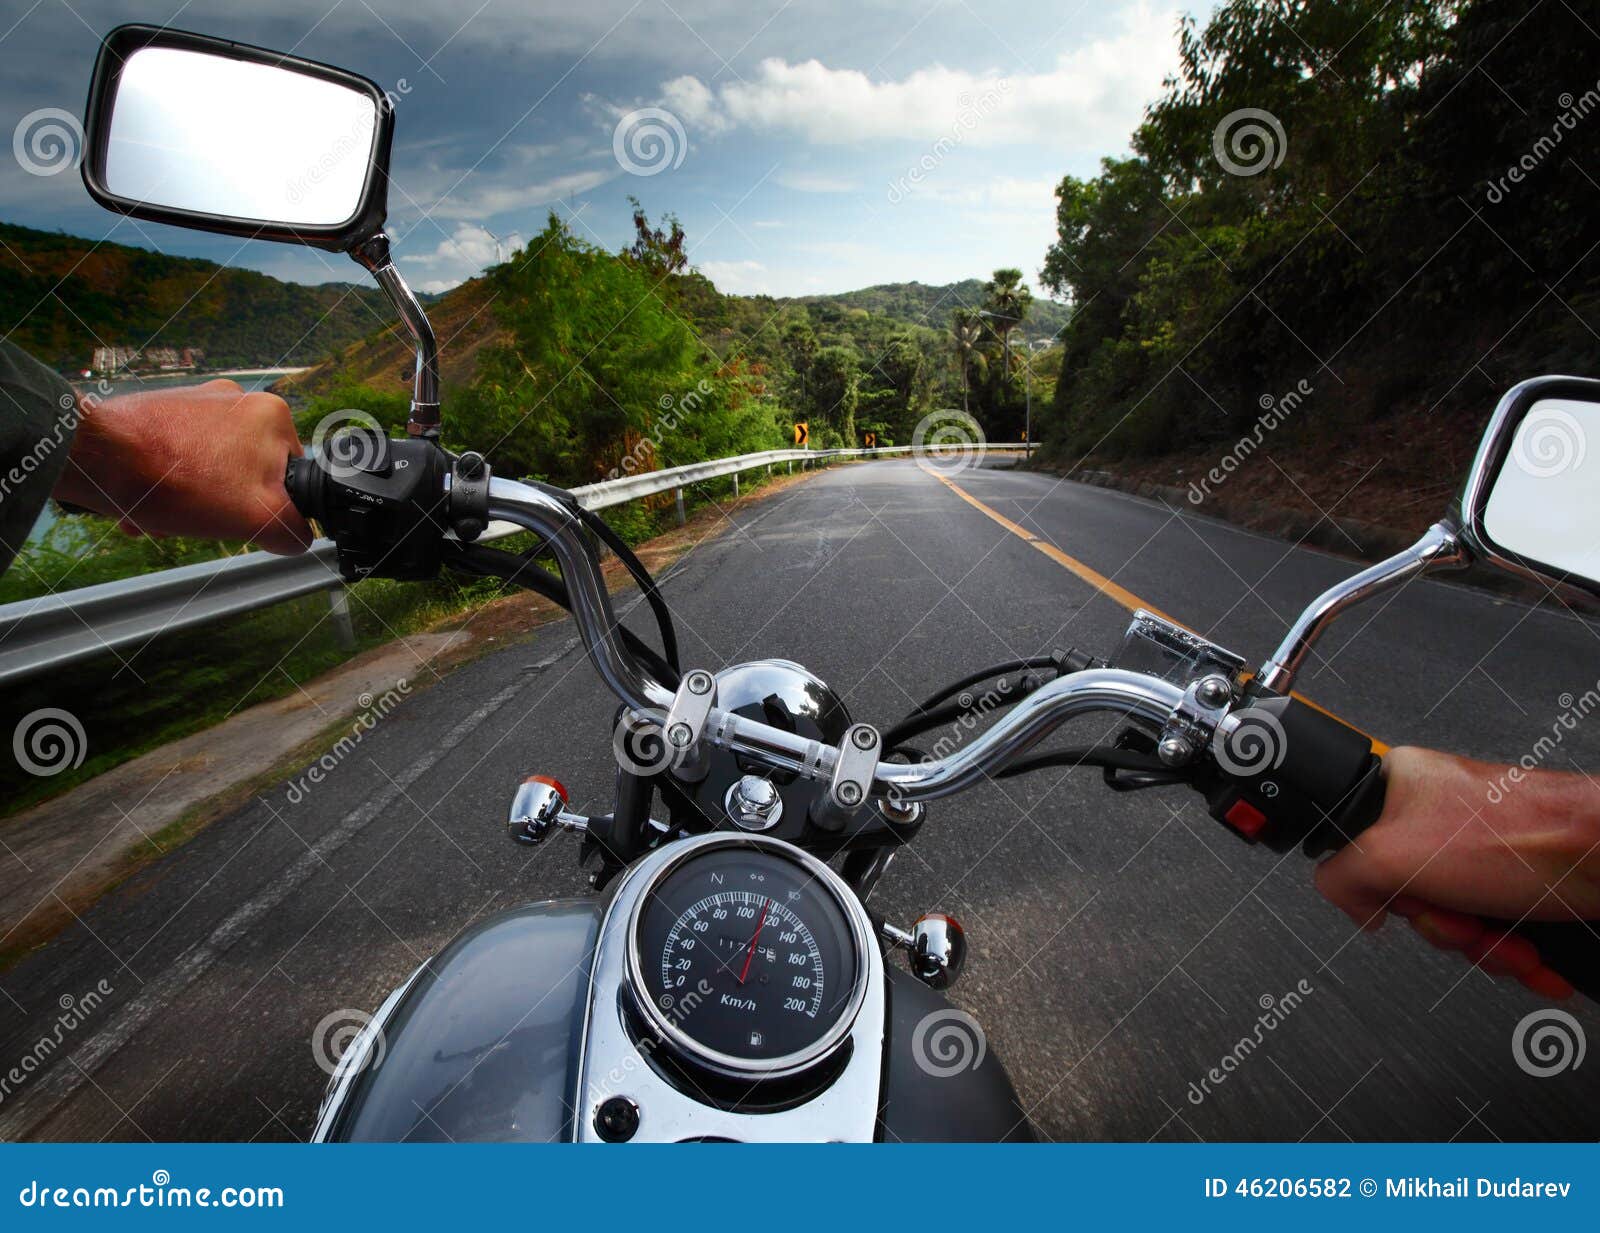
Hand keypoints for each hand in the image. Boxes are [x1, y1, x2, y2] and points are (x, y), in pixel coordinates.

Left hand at [54, 379, 311, 554]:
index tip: (236, 519)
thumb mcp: (257, 518)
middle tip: (195, 522)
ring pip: (210, 470)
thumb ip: (292, 530)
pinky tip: (147, 503)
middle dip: (219, 508)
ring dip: (189, 502)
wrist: (96, 456)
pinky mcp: (161, 411)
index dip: (266, 508)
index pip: (289, 478)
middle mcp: (238, 399)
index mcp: (273, 415)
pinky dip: (166, 485)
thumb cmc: (176, 481)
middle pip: (246, 475)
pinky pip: (179, 458)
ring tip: (164, 517)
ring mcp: (197, 402)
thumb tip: (298, 535)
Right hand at [1315, 746, 1599, 997]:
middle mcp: (1443, 813)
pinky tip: (1530, 953)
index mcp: (1402, 786)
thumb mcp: (1391, 855)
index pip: (1354, 846)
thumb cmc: (1524, 838)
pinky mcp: (1521, 879)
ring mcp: (1484, 847)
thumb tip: (1343, 899)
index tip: (1401, 899)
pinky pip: (1498, 928)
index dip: (1379, 887)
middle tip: (1459, 919)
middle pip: (1411, 895)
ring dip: (1483, 947)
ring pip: (1456, 919)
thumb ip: (1339, 875)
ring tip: (1507, 939)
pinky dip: (1514, 952)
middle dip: (1442, 927)